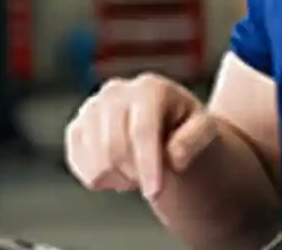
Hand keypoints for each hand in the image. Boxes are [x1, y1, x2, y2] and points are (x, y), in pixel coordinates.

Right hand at [65, 73, 220, 200]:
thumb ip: (194, 140)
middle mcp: (115, 92)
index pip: (142, 131)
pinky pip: (80, 167)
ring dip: (120, 178)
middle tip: (153, 178)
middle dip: (136, 175)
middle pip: (116, 150)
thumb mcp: (205, 129)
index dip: (148, 165)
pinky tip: (119, 169)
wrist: (164, 124)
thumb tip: (173, 157)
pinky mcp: (76, 128)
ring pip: (97, 164)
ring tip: (137, 169)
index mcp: (149, 88)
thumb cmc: (185, 126)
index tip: (154, 192)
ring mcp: (91, 108)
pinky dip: (101, 179)